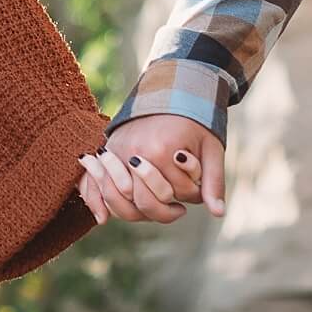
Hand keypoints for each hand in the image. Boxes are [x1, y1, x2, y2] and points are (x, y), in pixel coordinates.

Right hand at [76, 114, 225, 223]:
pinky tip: (103, 218)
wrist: (171, 94)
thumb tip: (218, 213)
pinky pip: (94, 184)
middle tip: (177, 208)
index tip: (194, 189)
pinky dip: (96, 202)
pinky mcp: (107, 152)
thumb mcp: (211, 149)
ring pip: (121, 200)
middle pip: (145, 202)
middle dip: (165, 210)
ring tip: (155, 206)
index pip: (175, 195)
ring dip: (138, 210)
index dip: (190, 196)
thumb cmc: (195, 124)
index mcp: (161, 150)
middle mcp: (135, 152)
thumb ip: (214, 181)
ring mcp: (117, 152)